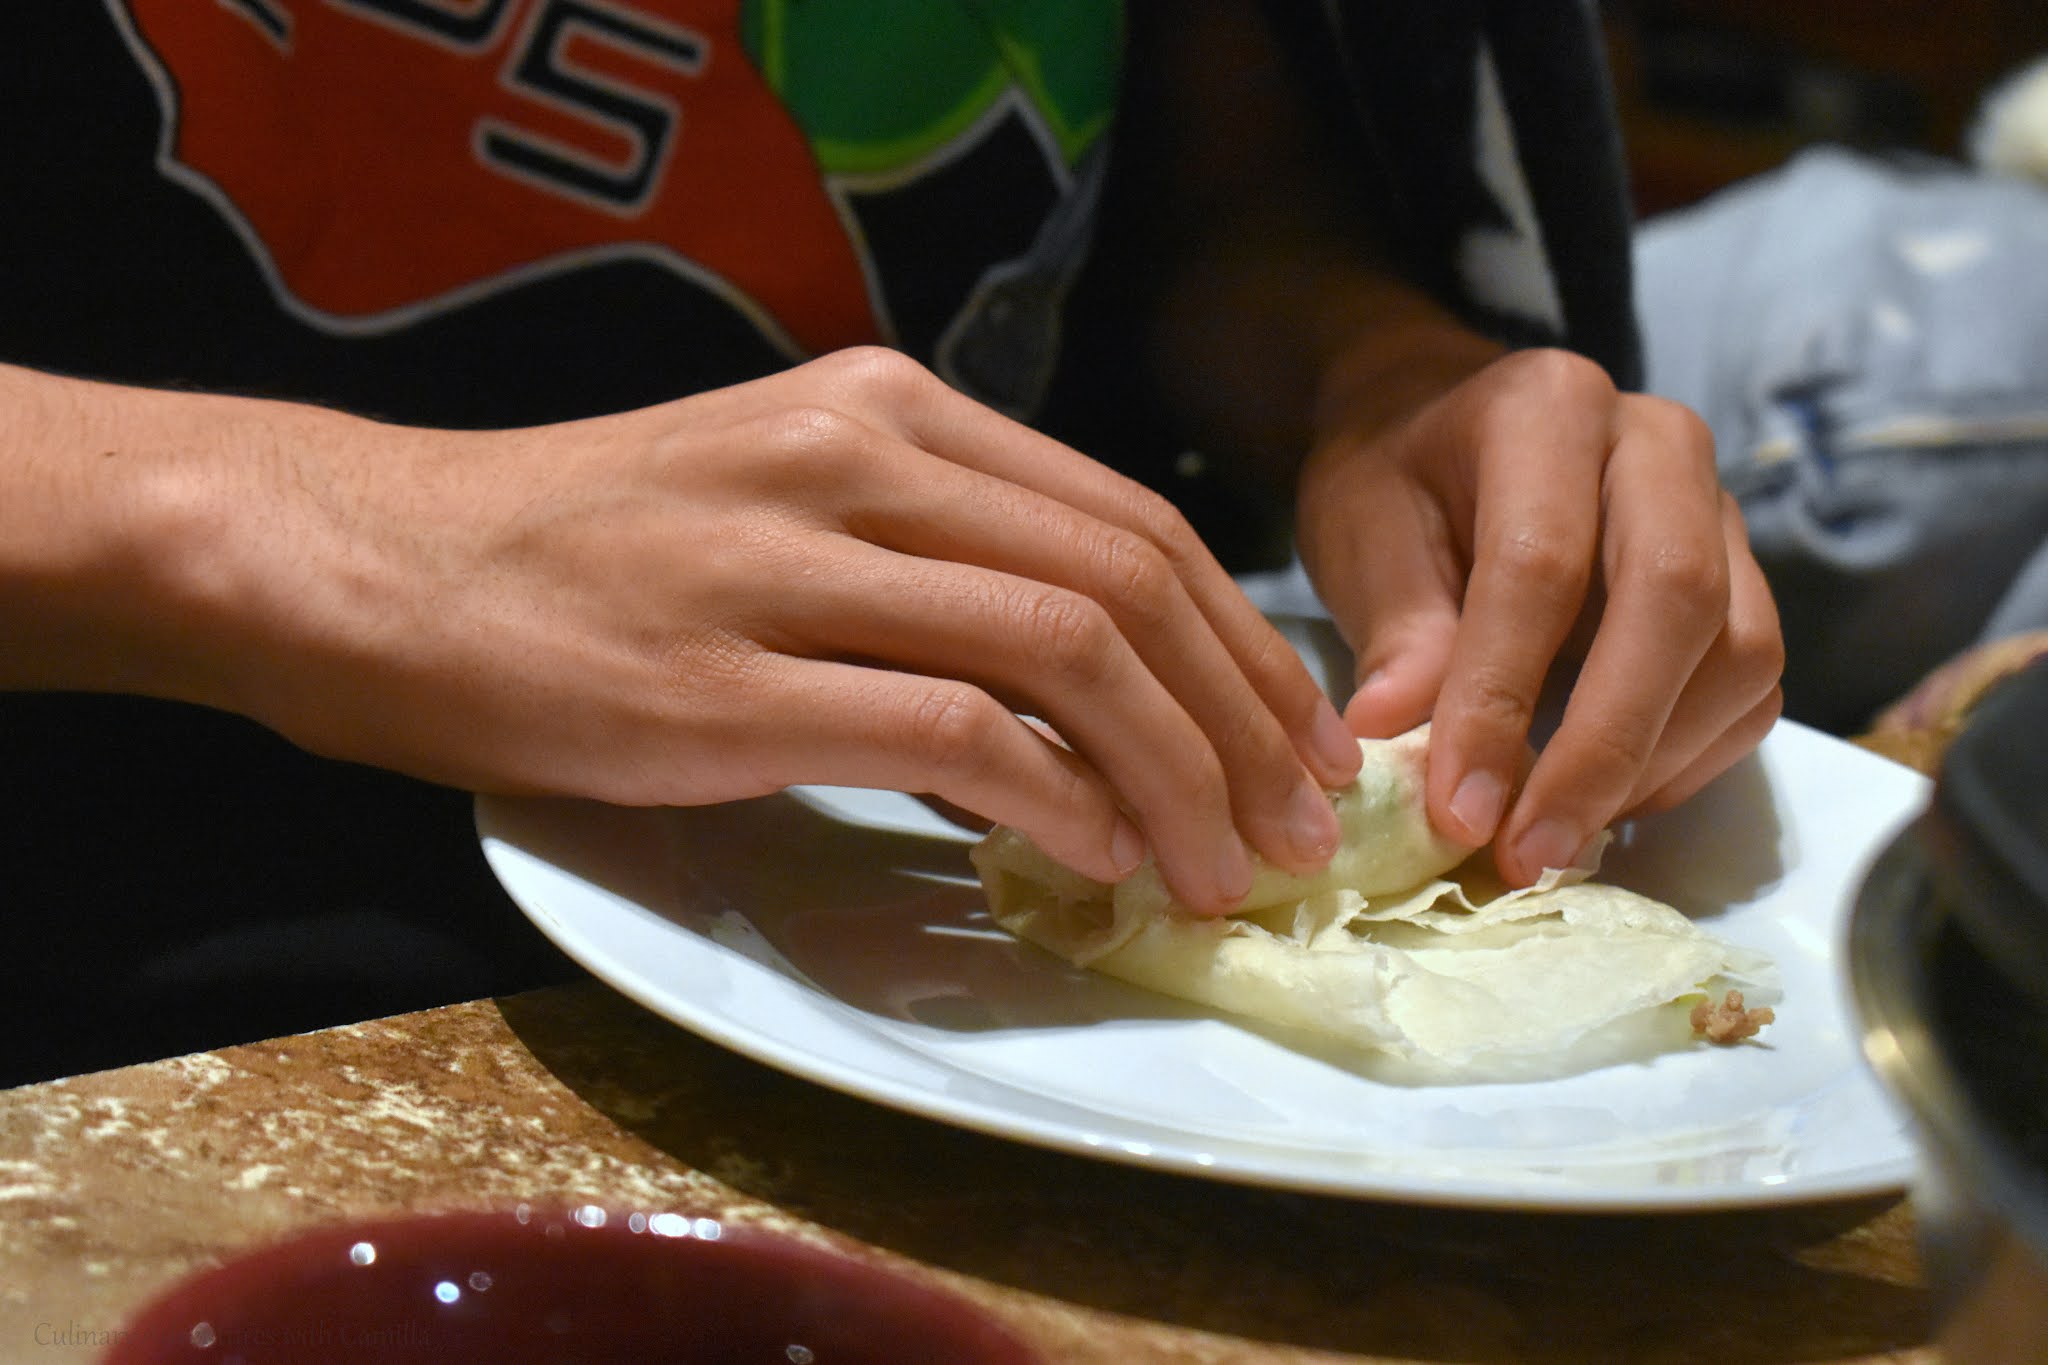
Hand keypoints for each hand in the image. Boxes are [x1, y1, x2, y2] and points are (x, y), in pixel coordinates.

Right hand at [215, 348, 1360, 912]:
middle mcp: (859, 458)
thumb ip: (930, 556)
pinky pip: (953, 730)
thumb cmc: (584, 551)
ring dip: (1178, 775)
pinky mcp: (726, 682)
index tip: (1297, 743)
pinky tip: (1097, 859)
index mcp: (888, 409)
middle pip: (1129, 580)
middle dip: (1244, 720)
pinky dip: (1056, 801)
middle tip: (1295, 829)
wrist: (378, 566)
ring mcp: (790, 563)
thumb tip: (1092, 685)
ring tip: (1222, 873)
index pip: (1130, 518)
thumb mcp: (780, 499)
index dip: (1244, 643)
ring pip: (1067, 649)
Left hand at [1299, 346, 1783, 884]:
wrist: (1445, 434)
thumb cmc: (1398, 484)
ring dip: (1651, 767)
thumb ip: (1393, 631)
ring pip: (1739, 653)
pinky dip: (1684, 765)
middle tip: (1529, 850)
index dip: (1500, 699)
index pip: (1542, 566)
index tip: (1458, 808)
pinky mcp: (1745, 584)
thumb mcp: (1362, 535)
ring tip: (1552, 838)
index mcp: (1548, 408)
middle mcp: (1660, 446)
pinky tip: (1600, 805)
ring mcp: (1720, 513)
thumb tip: (1394, 740)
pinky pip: (1750, 690)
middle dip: (1604, 746)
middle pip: (1677, 601)